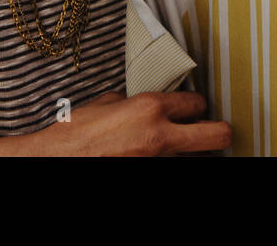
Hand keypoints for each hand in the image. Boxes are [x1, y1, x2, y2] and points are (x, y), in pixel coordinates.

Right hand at [37, 90, 231, 155]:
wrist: (56, 159)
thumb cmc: (76, 133)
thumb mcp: (110, 102)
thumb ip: (140, 102)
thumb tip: (155, 105)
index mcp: (149, 108)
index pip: (197, 103)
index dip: (197, 105)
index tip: (193, 108)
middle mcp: (159, 137)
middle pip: (218, 135)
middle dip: (220, 132)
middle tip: (215, 130)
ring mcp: (156, 162)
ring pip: (199, 160)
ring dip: (195, 153)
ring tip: (186, 147)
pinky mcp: (150, 174)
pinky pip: (173, 166)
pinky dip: (173, 160)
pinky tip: (164, 155)